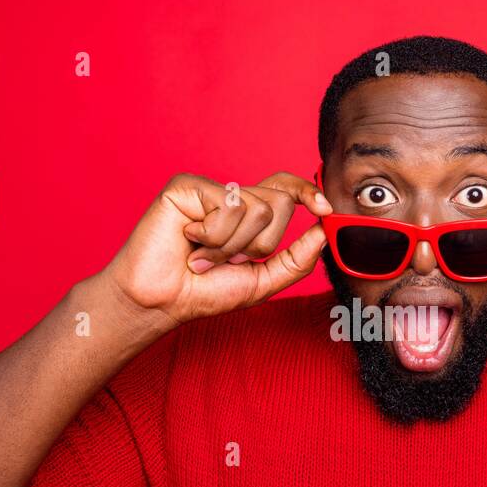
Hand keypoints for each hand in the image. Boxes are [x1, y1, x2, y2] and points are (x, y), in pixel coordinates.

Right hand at [103, 171, 331, 328]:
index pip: (285, 189)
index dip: (307, 192)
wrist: (161, 300)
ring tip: (204, 257)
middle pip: (279, 202)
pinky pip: (227, 206)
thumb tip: (325, 232)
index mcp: (248, 215)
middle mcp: (231, 198)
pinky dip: (213, 236)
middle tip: (226, 260)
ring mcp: (210, 190)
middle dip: (259, 244)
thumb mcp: (262, 282)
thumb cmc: (204, 293)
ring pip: (256, 208)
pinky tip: (189, 240)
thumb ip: (296, 260)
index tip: (325, 209)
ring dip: (232, 246)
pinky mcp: (188, 186)